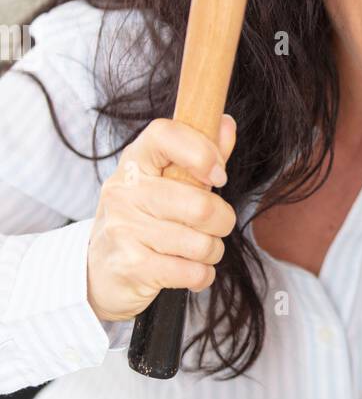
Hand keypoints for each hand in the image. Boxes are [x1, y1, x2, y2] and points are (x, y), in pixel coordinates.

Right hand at [87, 114, 237, 322]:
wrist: (98, 273)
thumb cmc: (141, 222)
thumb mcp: (164, 184)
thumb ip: (198, 156)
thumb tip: (225, 123)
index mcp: (134, 163)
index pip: (165, 135)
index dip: (202, 152)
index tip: (218, 176)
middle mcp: (124, 192)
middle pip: (200, 205)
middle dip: (222, 221)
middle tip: (213, 226)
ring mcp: (124, 230)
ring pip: (202, 243)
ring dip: (212, 251)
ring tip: (197, 250)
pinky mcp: (132, 266)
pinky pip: (193, 272)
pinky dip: (202, 276)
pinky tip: (188, 271)